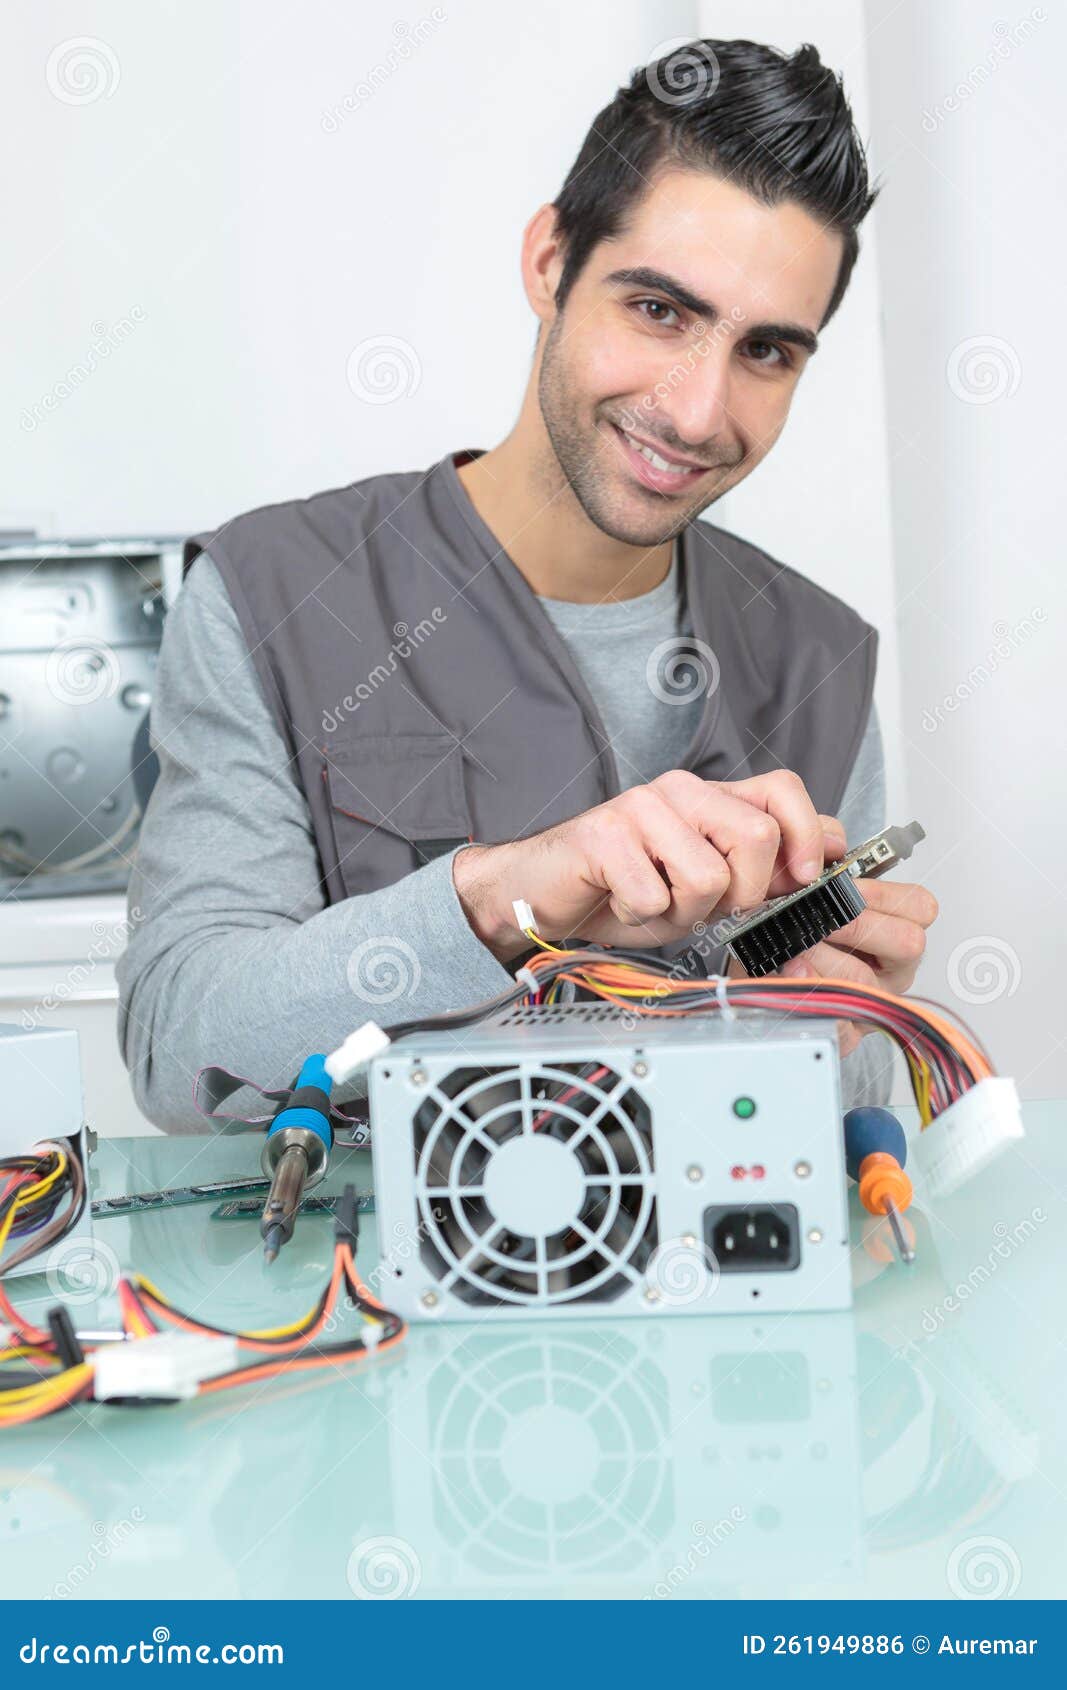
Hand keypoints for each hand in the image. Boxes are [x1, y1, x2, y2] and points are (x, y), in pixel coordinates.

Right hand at [453, 768, 845, 961]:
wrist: (541, 894)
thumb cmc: (624, 888)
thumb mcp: (707, 882)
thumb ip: (764, 863)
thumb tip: (835, 846)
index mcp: (708, 796)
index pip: (783, 790)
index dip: (807, 836)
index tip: (802, 878)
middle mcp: (678, 791)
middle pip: (755, 838)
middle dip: (741, 894)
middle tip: (704, 905)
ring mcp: (639, 808)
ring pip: (709, 876)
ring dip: (685, 912)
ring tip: (655, 903)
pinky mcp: (603, 836)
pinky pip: (654, 897)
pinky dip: (642, 919)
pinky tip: (621, 903)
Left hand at [728, 878, 939, 1056]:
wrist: (754, 968)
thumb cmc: (789, 928)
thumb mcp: (809, 888)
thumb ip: (825, 865)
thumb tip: (831, 849)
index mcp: (893, 928)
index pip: (920, 906)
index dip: (882, 893)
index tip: (844, 886)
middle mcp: (891, 966)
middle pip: (909, 943)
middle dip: (856, 925)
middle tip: (819, 920)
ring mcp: (873, 1000)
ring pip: (869, 982)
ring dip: (827, 959)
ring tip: (796, 948)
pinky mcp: (846, 1032)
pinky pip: (843, 1026)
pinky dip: (813, 999)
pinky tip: (791, 978)